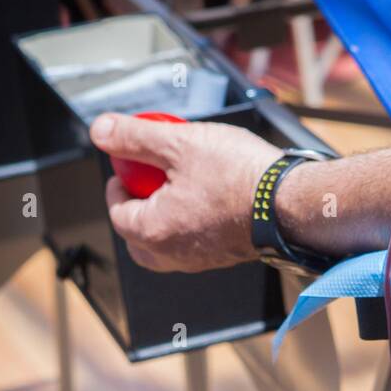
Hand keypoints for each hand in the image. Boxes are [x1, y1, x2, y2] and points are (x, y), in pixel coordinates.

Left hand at [90, 113, 278, 272]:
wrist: (290, 202)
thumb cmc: (239, 176)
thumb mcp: (179, 143)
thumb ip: (135, 137)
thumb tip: (101, 130)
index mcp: (154, 230)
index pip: (117, 213)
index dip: (117, 186)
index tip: (127, 167)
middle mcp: (174, 254)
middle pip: (137, 241)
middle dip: (135, 212)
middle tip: (145, 185)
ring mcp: (201, 260)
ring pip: (165, 248)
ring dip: (162, 222)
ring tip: (175, 191)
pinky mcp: (224, 257)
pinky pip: (193, 247)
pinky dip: (189, 227)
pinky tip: (205, 201)